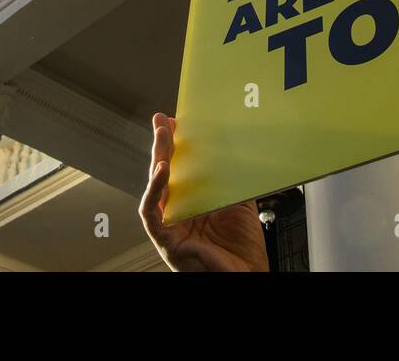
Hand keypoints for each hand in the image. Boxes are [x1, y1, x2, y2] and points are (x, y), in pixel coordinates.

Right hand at [139, 112, 269, 271]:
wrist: (246, 276)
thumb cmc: (242, 250)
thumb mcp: (240, 205)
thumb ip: (232, 181)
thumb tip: (233, 151)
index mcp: (194, 203)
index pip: (181, 169)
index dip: (177, 146)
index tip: (176, 122)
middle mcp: (178, 213)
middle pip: (165, 173)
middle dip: (162, 144)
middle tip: (161, 121)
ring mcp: (170, 226)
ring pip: (155, 188)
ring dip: (157, 160)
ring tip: (162, 136)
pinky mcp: (164, 239)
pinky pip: (151, 213)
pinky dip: (154, 191)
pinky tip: (161, 171)